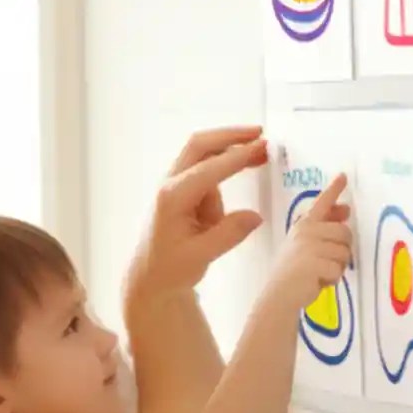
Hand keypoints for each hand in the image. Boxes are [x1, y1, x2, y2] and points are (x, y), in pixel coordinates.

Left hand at [127, 126, 269, 301]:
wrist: (149, 278)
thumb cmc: (171, 269)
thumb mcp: (201, 256)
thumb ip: (229, 234)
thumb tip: (256, 216)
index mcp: (172, 198)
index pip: (208, 169)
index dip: (237, 156)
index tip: (263, 147)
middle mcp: (169, 184)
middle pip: (199, 145)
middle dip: (231, 136)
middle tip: (261, 134)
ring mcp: (173, 185)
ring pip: (203, 156)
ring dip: (230, 153)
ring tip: (261, 159)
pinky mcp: (179, 190)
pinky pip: (204, 171)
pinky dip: (224, 166)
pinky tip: (242, 174)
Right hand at [270, 174, 353, 308]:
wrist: (278, 295)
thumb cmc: (291, 272)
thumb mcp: (305, 245)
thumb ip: (324, 228)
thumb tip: (345, 210)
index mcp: (303, 224)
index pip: (321, 203)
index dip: (333, 189)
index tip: (343, 176)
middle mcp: (307, 230)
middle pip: (345, 232)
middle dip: (342, 248)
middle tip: (327, 262)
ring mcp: (311, 245)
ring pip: (345, 251)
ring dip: (338, 266)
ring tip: (320, 273)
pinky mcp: (317, 262)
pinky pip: (339, 269)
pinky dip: (332, 278)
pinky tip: (318, 281)